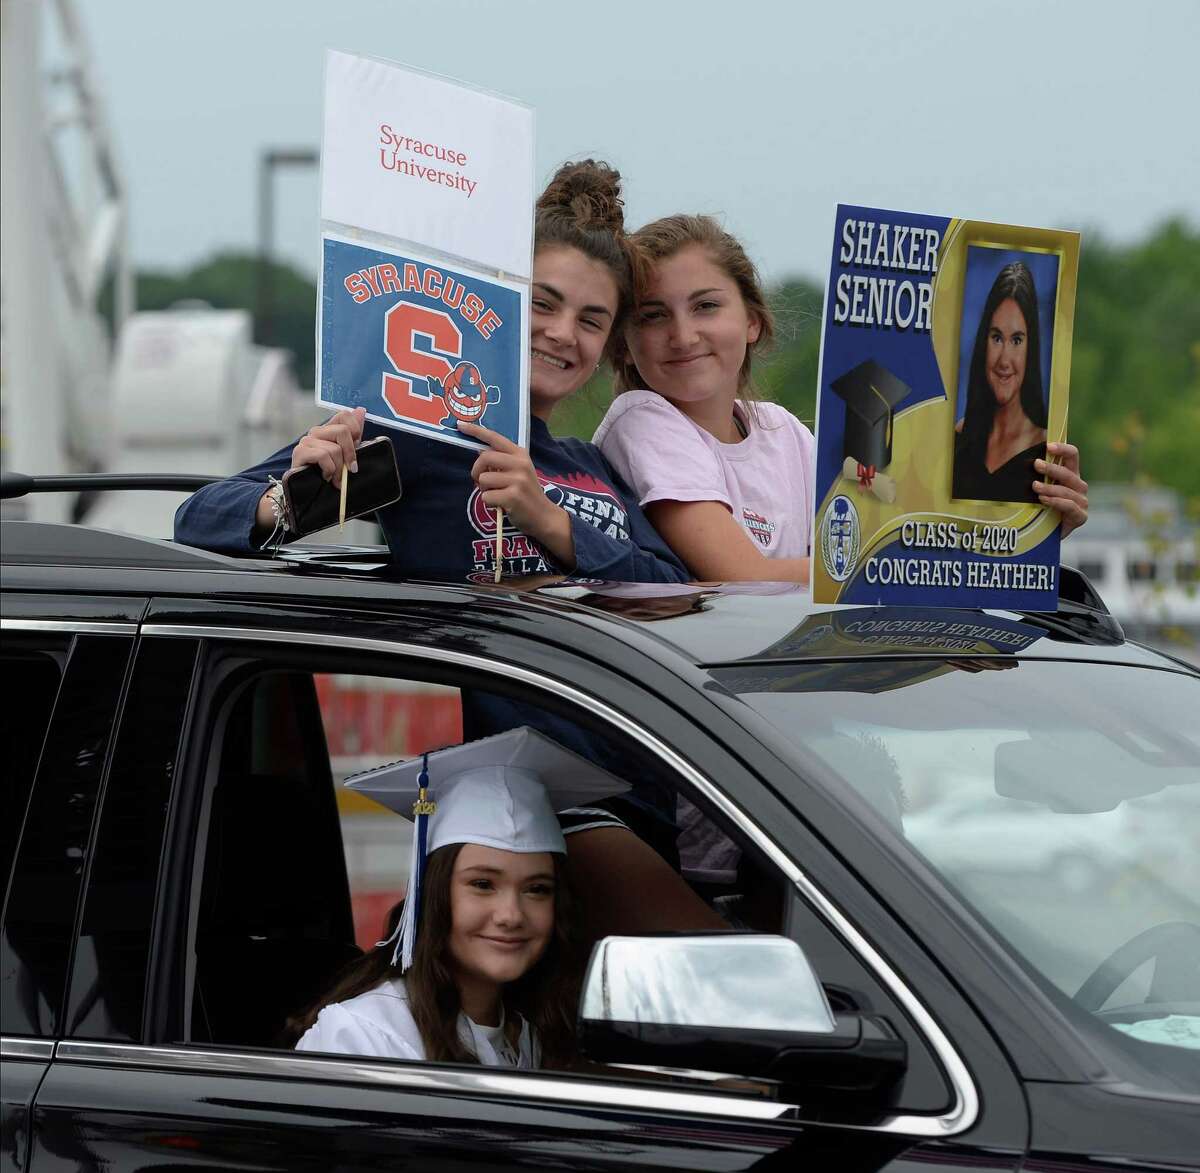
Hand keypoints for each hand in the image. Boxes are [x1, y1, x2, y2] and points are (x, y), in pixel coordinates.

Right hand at [290, 407, 365, 482]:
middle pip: (343, 431)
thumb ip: (353, 434)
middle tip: (350, 470)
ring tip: (334, 478)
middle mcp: (316, 432)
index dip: (355, 428)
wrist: (310, 495)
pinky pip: (323, 456)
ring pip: (334, 448)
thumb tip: (361, 409)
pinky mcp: (300, 452)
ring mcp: (306, 441)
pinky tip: (324, 477)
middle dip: (350, 454)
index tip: (357, 446)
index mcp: (328, 430)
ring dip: (338, 469)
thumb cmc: (329, 475)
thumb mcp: (346, 454)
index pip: (344, 415)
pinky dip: (328, 470)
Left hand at [458, 421, 574, 567]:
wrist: (543, 515)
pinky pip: (486, 497)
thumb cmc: (526, 493)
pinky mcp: (513, 496)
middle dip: (476, 471)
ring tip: (497, 495)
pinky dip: (489, 503)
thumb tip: (479, 453)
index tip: (460, 425)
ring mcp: (518, 480)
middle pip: (484, 458)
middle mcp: (520, 464)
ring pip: (483, 479)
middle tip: (480, 481)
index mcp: (520, 454)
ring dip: (484, 490)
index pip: (495, 438)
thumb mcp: (519, 470)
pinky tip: (501, 505)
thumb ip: (502, 460)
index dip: (475, 431)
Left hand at [1034, 442, 1087, 538]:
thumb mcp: (1036, 490)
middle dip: (1052, 468)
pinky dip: (1056, 502)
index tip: (1049, 446)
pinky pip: (1069, 506)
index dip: (1063, 449)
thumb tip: (1014, 461)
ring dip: (1050, 487)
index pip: (1072, 456)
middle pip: (1069, 472)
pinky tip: (1043, 500)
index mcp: (1070, 475)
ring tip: (1035, 487)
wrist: (1046, 536)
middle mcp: (1078, 486)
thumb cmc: (1040, 509)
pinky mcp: (1080, 516)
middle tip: (1036, 465)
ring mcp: (1081, 501)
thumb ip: (1034, 477)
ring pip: (1067, 490)